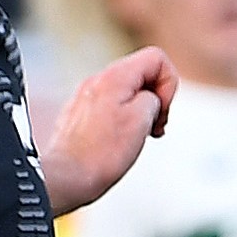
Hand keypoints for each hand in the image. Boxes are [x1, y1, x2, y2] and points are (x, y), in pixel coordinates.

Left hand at [38, 49, 179, 212]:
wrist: (67, 178)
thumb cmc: (101, 155)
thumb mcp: (141, 120)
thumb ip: (153, 98)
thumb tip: (151, 98)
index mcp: (115, 77)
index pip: (157, 58)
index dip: (169, 83)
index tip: (161, 110)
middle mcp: (97, 80)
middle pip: (143, 74)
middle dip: (156, 99)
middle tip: (154, 126)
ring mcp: (87, 96)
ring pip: (128, 92)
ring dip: (140, 112)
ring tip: (138, 136)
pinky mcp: (81, 113)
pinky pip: (111, 107)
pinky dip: (123, 121)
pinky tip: (120, 142)